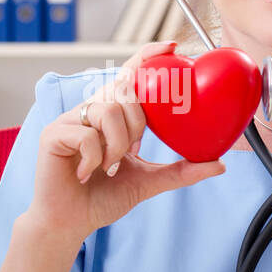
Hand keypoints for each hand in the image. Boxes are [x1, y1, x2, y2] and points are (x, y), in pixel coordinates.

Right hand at [26, 40, 225, 243]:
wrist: (70, 224)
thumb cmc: (102, 199)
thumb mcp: (148, 182)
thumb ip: (180, 171)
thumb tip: (218, 164)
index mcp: (112, 115)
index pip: (130, 75)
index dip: (148, 56)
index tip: (172, 47)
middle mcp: (91, 110)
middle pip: (125, 90)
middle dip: (137, 123)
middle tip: (131, 150)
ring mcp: (70, 120)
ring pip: (108, 110)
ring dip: (117, 144)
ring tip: (109, 166)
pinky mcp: (53, 134)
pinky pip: (86, 134)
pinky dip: (95, 157)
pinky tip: (86, 173)